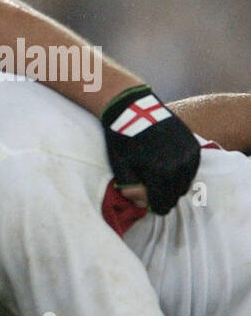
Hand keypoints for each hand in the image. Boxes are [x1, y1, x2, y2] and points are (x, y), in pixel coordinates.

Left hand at [101, 86, 199, 214]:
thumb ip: (132, 190)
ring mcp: (190, 155)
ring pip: (185, 184)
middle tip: (148, 184)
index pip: (162, 204)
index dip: (151, 205)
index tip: (143, 198)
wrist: (134, 109)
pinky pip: (191, 171)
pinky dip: (180, 173)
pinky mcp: (195, 147)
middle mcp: (180, 166)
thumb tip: (143, 206)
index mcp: (160, 173)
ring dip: (172, 185)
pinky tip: (166, 164)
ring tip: (156, 173)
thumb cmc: (123, 140)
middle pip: (175, 196)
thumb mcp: (120, 168)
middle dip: (161, 195)